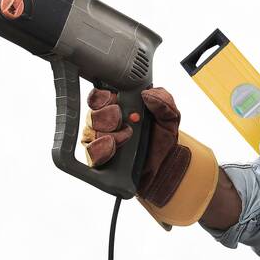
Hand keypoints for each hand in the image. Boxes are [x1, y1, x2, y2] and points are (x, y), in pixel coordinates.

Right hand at [82, 86, 189, 205]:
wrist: (164, 166)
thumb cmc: (163, 139)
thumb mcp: (170, 116)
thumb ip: (163, 101)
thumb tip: (146, 94)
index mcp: (120, 106)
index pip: (98, 96)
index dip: (104, 98)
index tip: (117, 102)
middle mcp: (105, 121)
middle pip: (92, 113)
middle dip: (109, 116)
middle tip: (125, 122)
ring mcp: (99, 140)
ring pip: (90, 132)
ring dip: (109, 134)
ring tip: (126, 138)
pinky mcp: (98, 158)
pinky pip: (90, 153)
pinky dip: (102, 149)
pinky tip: (114, 148)